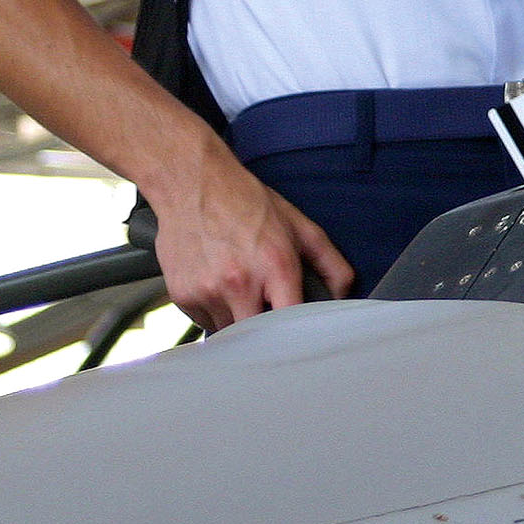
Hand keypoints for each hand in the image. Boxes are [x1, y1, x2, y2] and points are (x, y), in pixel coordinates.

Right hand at [146, 144, 354, 329]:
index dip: (298, 335)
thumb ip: (330, 263)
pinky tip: (218, 286)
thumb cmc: (247, 204)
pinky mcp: (182, 296)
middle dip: (268, 334)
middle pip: (259, 337)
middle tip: (270, 318)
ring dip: (240, 321)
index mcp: (275, 266)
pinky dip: (215, 313)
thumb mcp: (300, 226)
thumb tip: (342, 295)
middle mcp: (239, 283)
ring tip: (242, 291)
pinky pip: (204, 322)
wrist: (193, 186)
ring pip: (230, 332)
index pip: (291, 322)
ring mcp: (207, 292)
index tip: (300, 338)